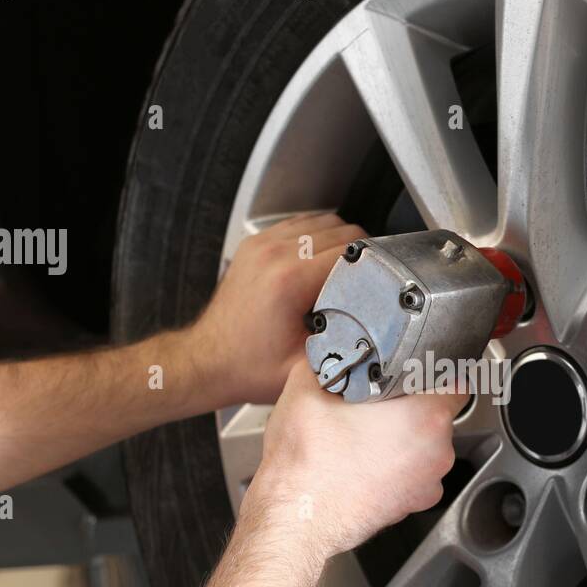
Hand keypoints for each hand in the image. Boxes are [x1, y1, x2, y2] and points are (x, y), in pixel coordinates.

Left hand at [190, 213, 364, 405]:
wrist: (208, 362)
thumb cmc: (247, 366)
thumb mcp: (305, 366)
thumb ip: (343, 345)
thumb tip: (377, 334)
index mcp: (289, 279)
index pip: (349, 248)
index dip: (371, 264)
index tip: (378, 281)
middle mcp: (274, 254)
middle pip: (340, 229)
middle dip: (358, 254)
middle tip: (363, 281)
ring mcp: (262, 244)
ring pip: (322, 221)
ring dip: (338, 242)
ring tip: (342, 272)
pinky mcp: (256, 244)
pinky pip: (300, 224)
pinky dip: (316, 238)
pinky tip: (319, 263)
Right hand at [244, 364, 466, 560]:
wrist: (295, 516)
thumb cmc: (308, 460)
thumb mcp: (309, 384)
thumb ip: (332, 355)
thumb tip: (334, 344)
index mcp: (427, 417)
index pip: (458, 379)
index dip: (437, 369)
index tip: (418, 369)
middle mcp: (437, 452)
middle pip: (438, 414)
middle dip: (412, 404)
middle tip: (377, 400)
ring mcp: (427, 483)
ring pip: (424, 445)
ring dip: (403, 437)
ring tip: (365, 433)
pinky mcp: (411, 504)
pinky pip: (412, 473)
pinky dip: (395, 465)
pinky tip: (364, 460)